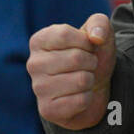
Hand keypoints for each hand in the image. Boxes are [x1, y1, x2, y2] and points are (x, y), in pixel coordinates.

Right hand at [27, 13, 115, 130]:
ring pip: (81, 80)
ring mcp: (38, 88)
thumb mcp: (99, 34)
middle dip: (91, 62)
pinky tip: (79, 96)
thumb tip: (96, 37)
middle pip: (75, 58)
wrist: (94, 87)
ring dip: (90, 80)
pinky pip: (81, 101)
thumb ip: (100, 24)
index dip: (86, 41)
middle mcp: (34, 64)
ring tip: (82, 80)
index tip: (87, 47)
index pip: (65, 35)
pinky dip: (88, 98)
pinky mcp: (47, 110)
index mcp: (39, 41)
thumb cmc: (91, 57)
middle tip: (86, 66)